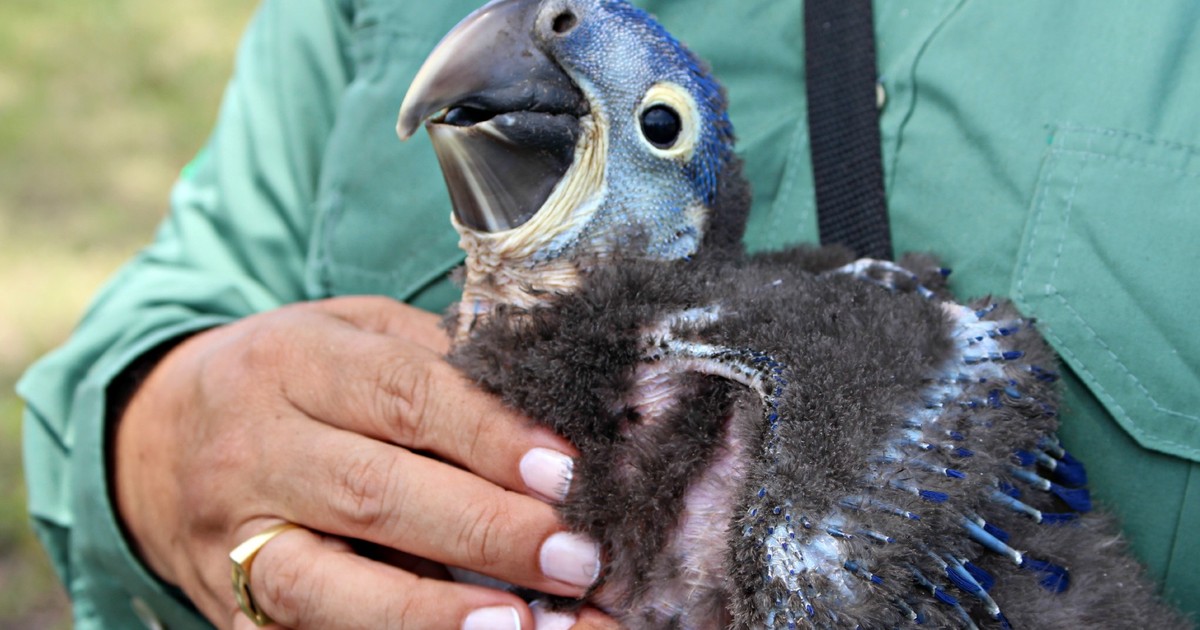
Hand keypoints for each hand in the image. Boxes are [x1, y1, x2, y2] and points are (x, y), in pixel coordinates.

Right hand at [114, 296, 610, 628]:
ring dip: (429, 612)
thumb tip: (550, 404)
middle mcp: (255, 449)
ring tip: (519, 625)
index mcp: (295, 361)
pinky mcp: (228, 607)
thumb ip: (435, 359)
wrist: (157, 438)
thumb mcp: (351, 334)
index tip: (567, 471)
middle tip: (576, 556)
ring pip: (324, 584)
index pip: (403, 393)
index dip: (489, 433)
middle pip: (374, 491)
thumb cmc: (290, 379)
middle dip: (484, 529)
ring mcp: (235, 538)